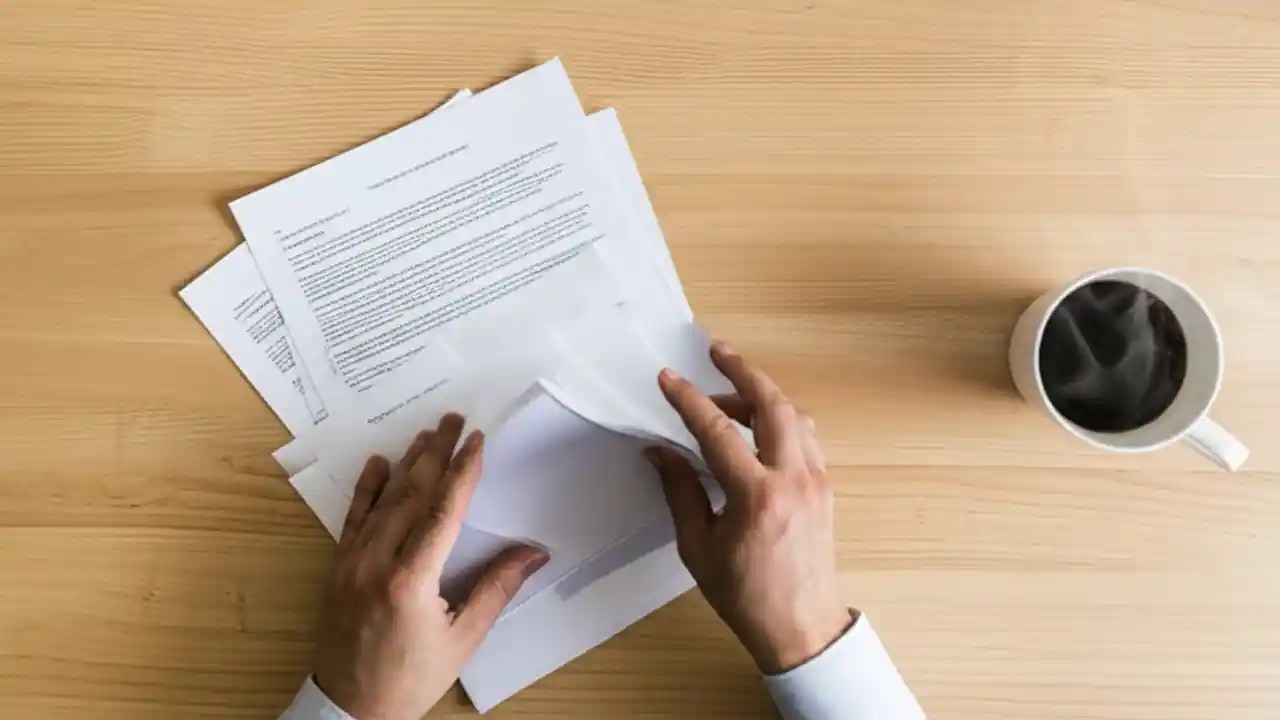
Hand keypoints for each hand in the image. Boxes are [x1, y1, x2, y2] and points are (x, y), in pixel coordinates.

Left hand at [313, 413, 549, 718]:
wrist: (350, 710)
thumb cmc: (410, 680)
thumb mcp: (462, 639)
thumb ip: (495, 588)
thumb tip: (533, 553)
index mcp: (410, 582)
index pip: (442, 512)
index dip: (462, 473)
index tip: (475, 442)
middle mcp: (375, 564)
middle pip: (411, 495)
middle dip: (435, 454)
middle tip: (453, 420)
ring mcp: (351, 564)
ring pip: (382, 501)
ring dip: (406, 465)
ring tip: (426, 434)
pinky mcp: (337, 568)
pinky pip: (353, 518)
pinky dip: (367, 488)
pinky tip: (378, 463)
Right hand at [647, 342, 850, 674]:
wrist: (801, 628)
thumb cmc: (746, 596)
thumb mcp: (698, 546)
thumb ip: (681, 490)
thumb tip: (660, 451)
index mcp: (757, 496)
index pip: (718, 430)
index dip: (689, 400)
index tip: (667, 381)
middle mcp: (794, 480)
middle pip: (773, 404)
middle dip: (743, 371)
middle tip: (716, 352)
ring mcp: (816, 481)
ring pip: (795, 416)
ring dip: (763, 396)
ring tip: (730, 398)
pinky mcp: (825, 488)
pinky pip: (806, 437)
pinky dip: (782, 420)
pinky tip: (759, 427)